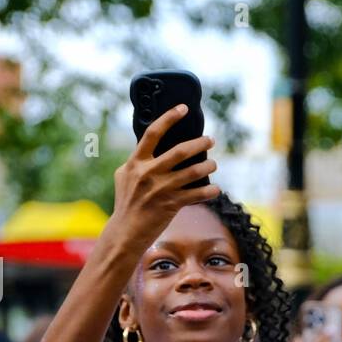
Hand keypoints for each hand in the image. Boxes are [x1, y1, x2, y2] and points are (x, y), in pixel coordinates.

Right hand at [104, 104, 220, 251]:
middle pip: (179, 151)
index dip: (169, 118)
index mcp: (136, 162)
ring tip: (214, 164)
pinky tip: (216, 189)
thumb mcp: (124, 177)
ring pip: (192, 172)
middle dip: (199, 143)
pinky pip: (196, 195)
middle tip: (211, 139)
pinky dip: (208, 191)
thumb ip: (137, 161)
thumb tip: (150, 146)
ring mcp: (160, 189)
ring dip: (207, 166)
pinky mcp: (171, 205)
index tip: (184, 108)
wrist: (125, 232)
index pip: (153, 133)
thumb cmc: (126, 203)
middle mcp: (148, 173)